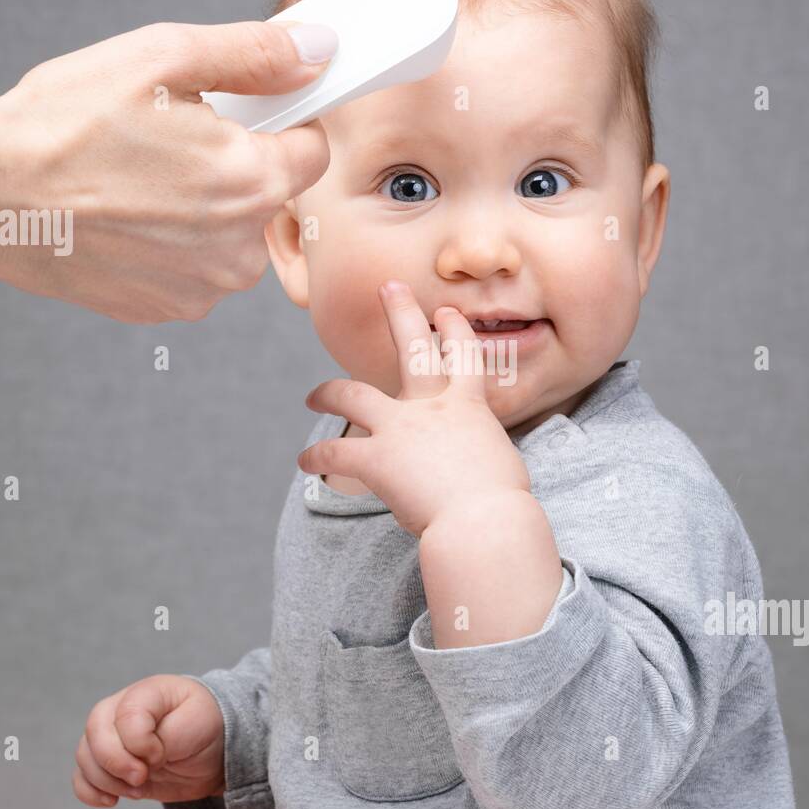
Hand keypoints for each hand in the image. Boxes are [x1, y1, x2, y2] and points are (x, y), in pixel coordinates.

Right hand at [0, 18, 336, 321]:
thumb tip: (317, 50)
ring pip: (232, 234)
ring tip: (141, 179)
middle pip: (270, 194)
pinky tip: (129, 215)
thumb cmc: (62, 127)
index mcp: (252, 183)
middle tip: (170, 142)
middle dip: (235, 163)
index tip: (246, 113)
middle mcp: (238, 249)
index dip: (283, 122)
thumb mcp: (160, 59)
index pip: (314, 150)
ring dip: (204, 207)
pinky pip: (196, 267)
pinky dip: (173, 242)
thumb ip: (253, 54)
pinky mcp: (168, 309)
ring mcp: (203, 287)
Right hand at [73, 675, 225, 807]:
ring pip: (85, 756)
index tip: (162, 755)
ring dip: (107, 780)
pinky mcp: (110, 764)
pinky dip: (90, 792)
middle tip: (142, 778)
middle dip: (115, 763)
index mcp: (146, 693)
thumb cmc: (208, 727)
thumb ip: (165, 735)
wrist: (215, 751)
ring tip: (138, 788)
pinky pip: (82, 776)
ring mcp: (112, 737)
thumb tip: (136, 756)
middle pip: (94, 731)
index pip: (125, 714)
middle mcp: (121, 710)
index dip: (139, 743)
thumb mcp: (198, 722)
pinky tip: (112, 800)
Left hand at [298, 280, 532, 536]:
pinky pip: (335, 452)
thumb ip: (479, 456)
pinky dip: (317, 455)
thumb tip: (469, 471)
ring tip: (313, 395)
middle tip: (388, 287)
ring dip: (328, 392)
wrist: (484, 521)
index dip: (455, 331)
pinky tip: (305, 460)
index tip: (446, 312)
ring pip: (353, 395)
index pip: (464, 357)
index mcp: (470, 406)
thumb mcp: (501, 466)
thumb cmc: (503, 504)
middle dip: (401, 313)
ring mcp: (400, 429)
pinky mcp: (376, 458)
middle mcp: (432, 407)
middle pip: (413, 348)